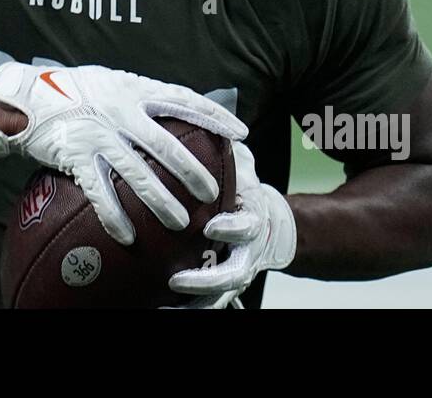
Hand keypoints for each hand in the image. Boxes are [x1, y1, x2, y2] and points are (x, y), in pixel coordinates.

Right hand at [0, 62, 247, 244]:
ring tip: (180, 223)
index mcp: (133, 90)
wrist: (26, 95)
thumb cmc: (71, 87)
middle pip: (166, 145)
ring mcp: (98, 135)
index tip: (240, 133)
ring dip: (161, 200)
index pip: (183, 101)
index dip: (214, 116)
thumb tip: (172, 105)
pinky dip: (114, 216)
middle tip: (212, 193)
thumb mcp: (111, 81)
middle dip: (193, 171)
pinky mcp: (76, 155)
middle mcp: (120, 112)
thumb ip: (139, 95)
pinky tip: (128, 237)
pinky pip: (98, 191)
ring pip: (137, 173)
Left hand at [164, 140, 296, 307]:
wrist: (271, 223)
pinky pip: (209, 302)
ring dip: (195, 304)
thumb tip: (210, 123)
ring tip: (164, 306)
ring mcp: (237, 271)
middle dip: (207, 280)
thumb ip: (227, 149)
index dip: (232, 228)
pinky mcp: (224, 283)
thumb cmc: (246, 189)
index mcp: (252, 218)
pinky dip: (189, 309)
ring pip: (221, 296)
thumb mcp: (243, 167)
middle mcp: (248, 251)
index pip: (248, 226)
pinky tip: (160, 309)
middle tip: (176, 280)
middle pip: (235, 274)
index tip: (211, 227)